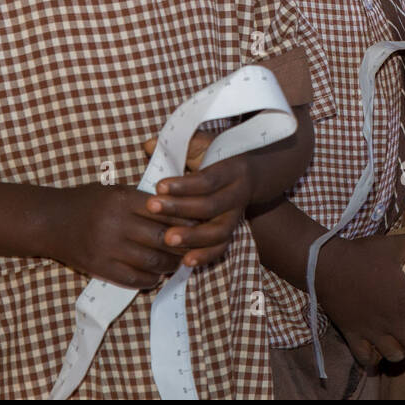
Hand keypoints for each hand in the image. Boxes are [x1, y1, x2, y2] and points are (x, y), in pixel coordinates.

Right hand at [49, 183, 199, 288]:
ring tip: (177, 262)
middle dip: (183, 244)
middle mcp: (116, 223)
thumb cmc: (87, 202)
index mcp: (123, 199)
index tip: (199, 224)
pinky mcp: (99, 267)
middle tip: (194, 246)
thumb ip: (143, 201)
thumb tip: (182, 211)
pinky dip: (150, 279)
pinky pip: (133, 278)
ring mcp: (107, 247)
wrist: (50, 220)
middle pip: (163, 238)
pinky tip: (157, 276)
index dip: (186, 220)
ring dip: (170, 264)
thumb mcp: (115, 191)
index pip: (166, 211)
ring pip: (151, 260)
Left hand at [139, 130, 254, 267]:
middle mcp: (237, 194)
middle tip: (152, 208)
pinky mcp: (232, 231)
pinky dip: (205, 256)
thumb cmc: (222, 158)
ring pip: (218, 231)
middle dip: (180, 208)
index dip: (183, 184)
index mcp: (232, 170)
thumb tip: (148, 144)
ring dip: (192, 238)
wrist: (256, 175)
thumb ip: (180, 145)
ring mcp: (236, 216)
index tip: (158, 186)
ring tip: (167, 239)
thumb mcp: (207, 146)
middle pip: (210, 205)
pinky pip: (221, 248)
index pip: (207, 179)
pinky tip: (185, 261)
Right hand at [315, 232, 404, 367]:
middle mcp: (391, 321)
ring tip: (403, 337)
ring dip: (403, 350)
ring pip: (396, 356)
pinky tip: (377, 346)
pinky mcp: (353, 335)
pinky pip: (367, 359)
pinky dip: (375, 357)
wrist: (324, 264)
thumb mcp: (395, 244)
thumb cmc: (361, 255)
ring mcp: (371, 332)